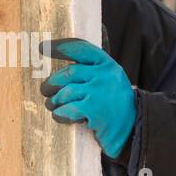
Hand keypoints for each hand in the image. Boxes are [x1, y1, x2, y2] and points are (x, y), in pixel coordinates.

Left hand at [39, 38, 135, 158]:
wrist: (134, 128)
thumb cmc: (115, 103)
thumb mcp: (109, 79)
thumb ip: (92, 67)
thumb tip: (73, 47)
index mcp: (107, 64)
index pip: (80, 48)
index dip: (59, 47)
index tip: (42, 47)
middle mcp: (105, 75)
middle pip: (68, 73)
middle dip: (52, 83)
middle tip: (45, 90)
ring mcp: (100, 92)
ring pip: (66, 92)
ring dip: (54, 101)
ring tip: (52, 106)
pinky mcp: (95, 111)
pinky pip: (68, 109)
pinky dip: (59, 113)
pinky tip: (59, 116)